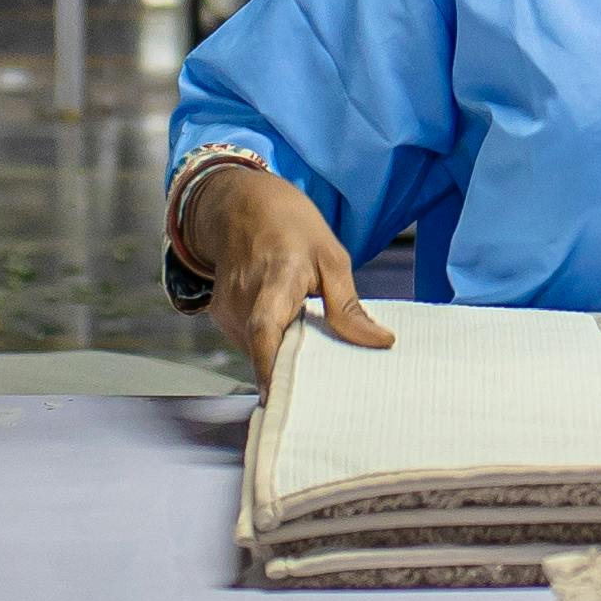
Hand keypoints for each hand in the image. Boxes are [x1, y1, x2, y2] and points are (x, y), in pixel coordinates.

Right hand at [182, 157, 392, 375]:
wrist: (244, 205)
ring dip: (282, 354)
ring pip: (257, 350)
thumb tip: (379, 341)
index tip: (278, 395)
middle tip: (322, 382)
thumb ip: (349, 306)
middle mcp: (244, 296)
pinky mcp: (221, 315)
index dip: (269, 365)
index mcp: (277, 278)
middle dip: (292, 370)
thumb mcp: (332, 257)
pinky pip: (249, 343)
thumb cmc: (290, 227)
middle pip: (264, 349)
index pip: (266, 329)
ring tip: (304, 338)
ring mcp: (228, 307)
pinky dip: (270, 344)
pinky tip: (286, 328)